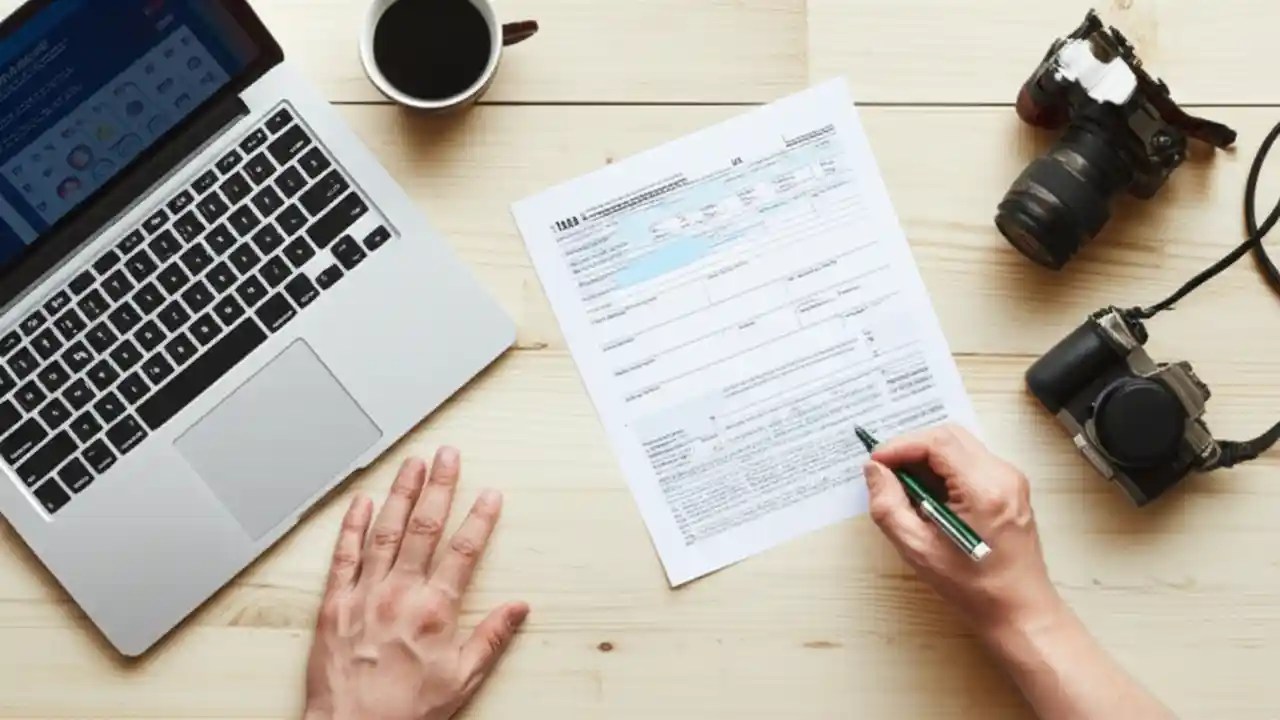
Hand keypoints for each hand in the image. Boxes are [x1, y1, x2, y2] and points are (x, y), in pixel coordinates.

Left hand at [304, 448, 528, 719]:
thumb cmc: (405, 711)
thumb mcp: (462, 680)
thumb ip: (492, 638)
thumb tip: (518, 609)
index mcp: (435, 611)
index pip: (465, 551)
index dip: (480, 518)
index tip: (490, 495)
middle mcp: (400, 594)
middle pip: (425, 527)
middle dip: (440, 486)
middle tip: (449, 455)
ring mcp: (364, 594)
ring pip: (385, 531)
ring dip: (401, 492)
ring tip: (413, 464)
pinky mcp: (334, 604)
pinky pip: (344, 555)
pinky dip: (353, 525)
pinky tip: (362, 501)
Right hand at [863, 424, 1062, 638]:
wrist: (1019, 609)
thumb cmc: (973, 587)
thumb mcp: (918, 549)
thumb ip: (888, 505)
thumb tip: (875, 470)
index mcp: (984, 490)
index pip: (937, 442)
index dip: (900, 445)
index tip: (876, 461)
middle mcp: (1003, 476)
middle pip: (949, 436)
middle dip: (912, 447)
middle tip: (887, 471)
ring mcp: (1011, 480)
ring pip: (960, 446)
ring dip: (928, 458)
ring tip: (906, 486)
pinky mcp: (1011, 488)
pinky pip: (971, 462)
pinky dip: (944, 469)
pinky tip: (930, 495)